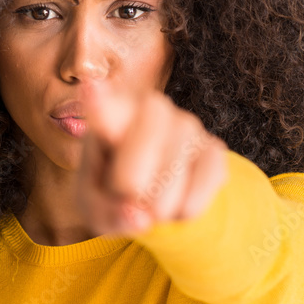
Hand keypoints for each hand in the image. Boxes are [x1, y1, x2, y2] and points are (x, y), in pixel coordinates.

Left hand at [76, 79, 229, 236]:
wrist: (153, 205)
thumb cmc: (114, 198)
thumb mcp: (96, 211)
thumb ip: (107, 214)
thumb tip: (139, 217)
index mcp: (108, 116)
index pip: (103, 106)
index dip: (99, 101)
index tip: (90, 86)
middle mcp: (149, 109)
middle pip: (150, 122)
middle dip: (135, 173)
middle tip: (128, 197)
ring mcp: (185, 124)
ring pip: (178, 155)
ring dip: (162, 199)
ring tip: (153, 210)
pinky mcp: (213, 148)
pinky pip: (208, 174)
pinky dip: (190, 205)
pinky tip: (179, 211)